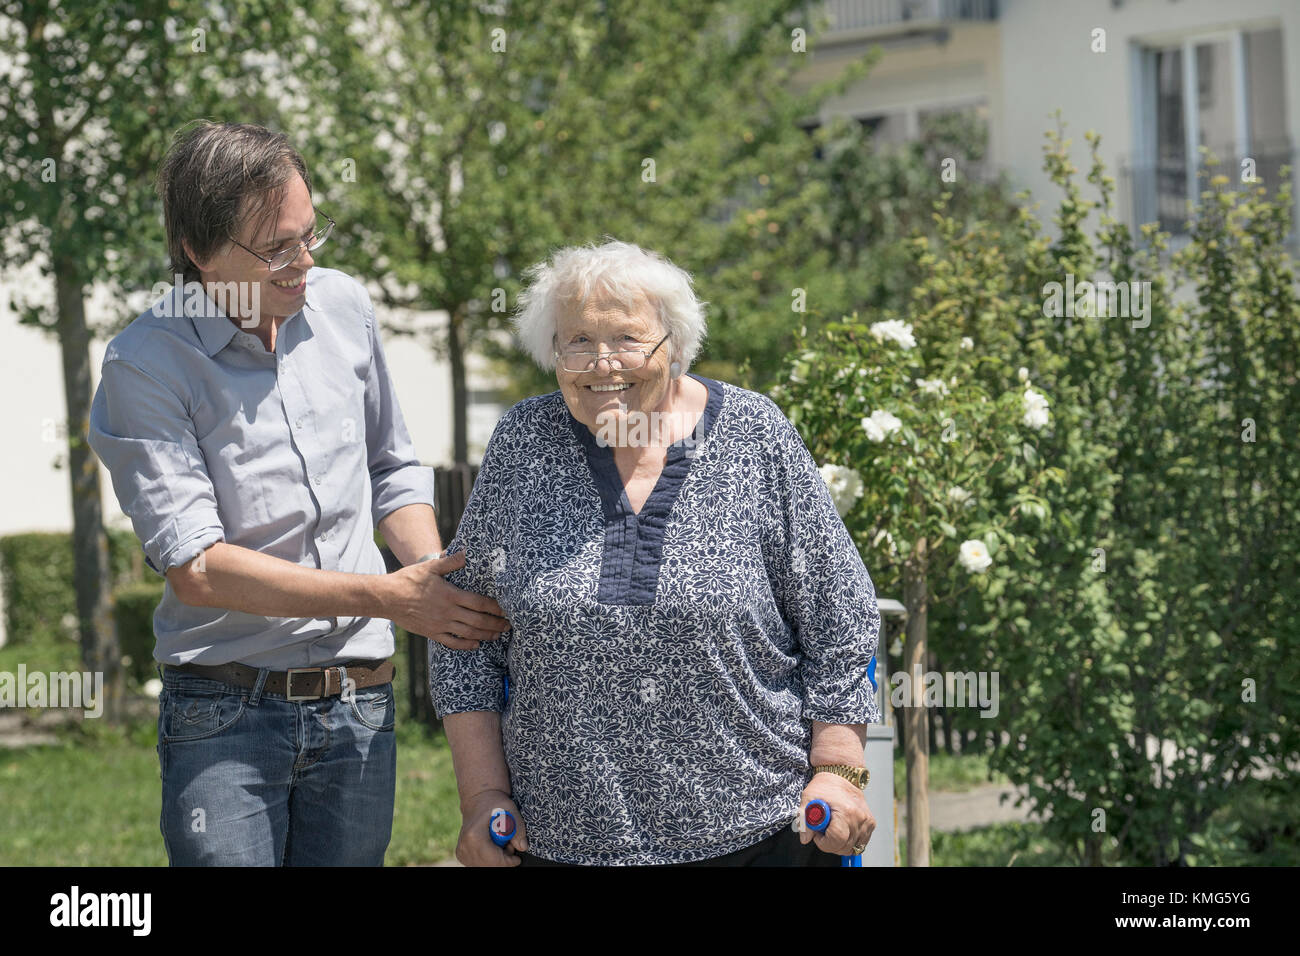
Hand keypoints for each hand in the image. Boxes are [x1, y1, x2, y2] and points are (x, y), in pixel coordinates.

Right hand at [385, 551, 509, 649]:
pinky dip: (465, 645)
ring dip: (485, 635)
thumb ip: (451, 561)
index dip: (495, 607)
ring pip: (468, 633)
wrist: (387, 598)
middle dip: (495, 624)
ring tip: (497, 635)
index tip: (507, 609)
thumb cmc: (409, 579)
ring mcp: (440, 624)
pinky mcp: (431, 633)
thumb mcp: (431, 567)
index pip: (479, 603)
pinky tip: (475, 644)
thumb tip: (468, 552)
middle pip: (478, 620)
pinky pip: (452, 642)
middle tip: (509, 626)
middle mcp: (448, 612)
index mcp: (450, 595)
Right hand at [456, 789, 528, 866]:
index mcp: (474, 835)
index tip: (517, 858)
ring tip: (500, 843)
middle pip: (489, 865)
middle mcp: (464, 845)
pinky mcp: (461, 854)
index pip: (494, 860)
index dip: (508, 862)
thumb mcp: (510, 809)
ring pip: (484, 866)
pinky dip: (488, 859)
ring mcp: (461, 851)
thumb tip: (523, 847)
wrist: (478, 799)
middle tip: (509, 846)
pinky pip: (479, 863)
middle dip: (503, 860)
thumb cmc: (494, 802)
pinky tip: (491, 847)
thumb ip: (518, 829)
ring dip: (496, 859)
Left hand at [798, 772, 874, 856]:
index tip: (817, 834)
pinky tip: (842, 830)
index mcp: (845, 811)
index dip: (824, 842)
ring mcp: (867, 821)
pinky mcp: (871, 823)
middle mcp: (859, 817)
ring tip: (832, 828)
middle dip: (830, 844)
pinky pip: (860, 843)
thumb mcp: (808, 798)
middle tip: (823, 830)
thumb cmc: (824, 786)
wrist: (841, 774)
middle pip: (844, 847)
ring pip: (852, 848)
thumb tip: (805, 839)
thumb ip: (803, 819)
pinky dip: (850, 841)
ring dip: (840, 844)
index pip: (836, 840)